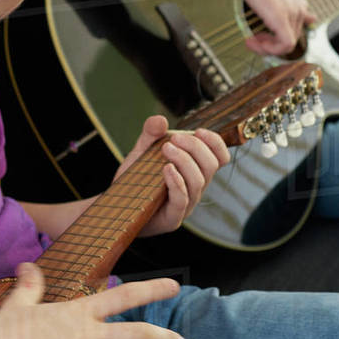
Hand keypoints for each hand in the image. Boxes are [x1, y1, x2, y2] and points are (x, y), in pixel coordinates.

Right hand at [0, 263, 185, 338]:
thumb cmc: (1, 336)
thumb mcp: (18, 305)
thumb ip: (30, 286)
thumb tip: (26, 266)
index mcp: (78, 312)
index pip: (123, 296)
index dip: (151, 290)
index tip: (175, 286)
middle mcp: (89, 335)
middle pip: (138, 333)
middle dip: (164, 338)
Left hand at [114, 115, 228, 236]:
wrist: (118, 204)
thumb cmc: (136, 178)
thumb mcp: (143, 151)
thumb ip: (151, 134)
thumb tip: (160, 120)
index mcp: (195, 170)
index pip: (220, 157)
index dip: (216, 143)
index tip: (199, 131)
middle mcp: (195, 187)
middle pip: (211, 165)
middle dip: (195, 147)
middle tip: (172, 139)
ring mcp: (186, 204)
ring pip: (198, 181)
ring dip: (184, 160)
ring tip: (165, 149)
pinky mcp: (172, 218)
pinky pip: (183, 199)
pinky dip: (177, 181)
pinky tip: (166, 169)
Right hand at [197, 0, 315, 55]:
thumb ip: (279, 6)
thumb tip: (291, 16)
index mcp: (296, 2)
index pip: (302, 24)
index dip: (281, 34)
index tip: (261, 35)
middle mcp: (298, 8)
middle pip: (291, 39)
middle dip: (271, 44)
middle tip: (253, 39)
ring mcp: (292, 14)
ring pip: (287, 46)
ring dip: (267, 47)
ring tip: (252, 41)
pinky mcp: (283, 20)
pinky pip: (284, 46)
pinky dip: (269, 49)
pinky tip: (254, 41)